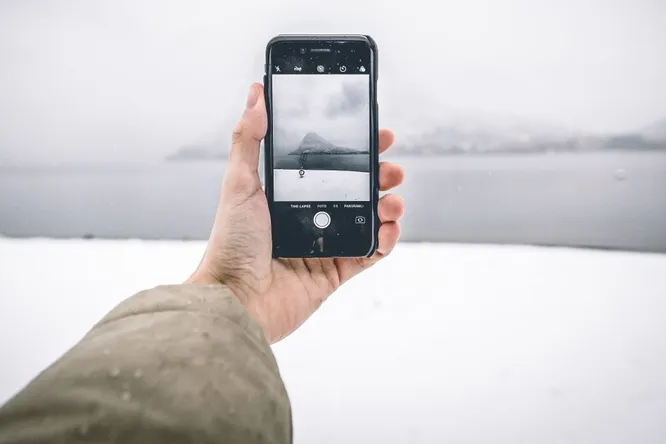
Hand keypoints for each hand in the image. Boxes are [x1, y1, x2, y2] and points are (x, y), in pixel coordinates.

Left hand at [188, 83, 404, 342]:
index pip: (331, 165)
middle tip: (390, 168)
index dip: (356, 150)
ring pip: (368, 220)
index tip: (376, 134)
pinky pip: (370, 254)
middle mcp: (309, 217)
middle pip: (356, 190)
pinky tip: (388, 228)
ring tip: (392, 201)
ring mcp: (324, 245)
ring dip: (388, 206)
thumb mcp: (239, 183)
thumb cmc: (232, 243)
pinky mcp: (335, 272)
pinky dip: (385, 241)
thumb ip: (248, 138)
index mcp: (289, 195)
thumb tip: (256, 94)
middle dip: (380, 175)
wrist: (235, 300)